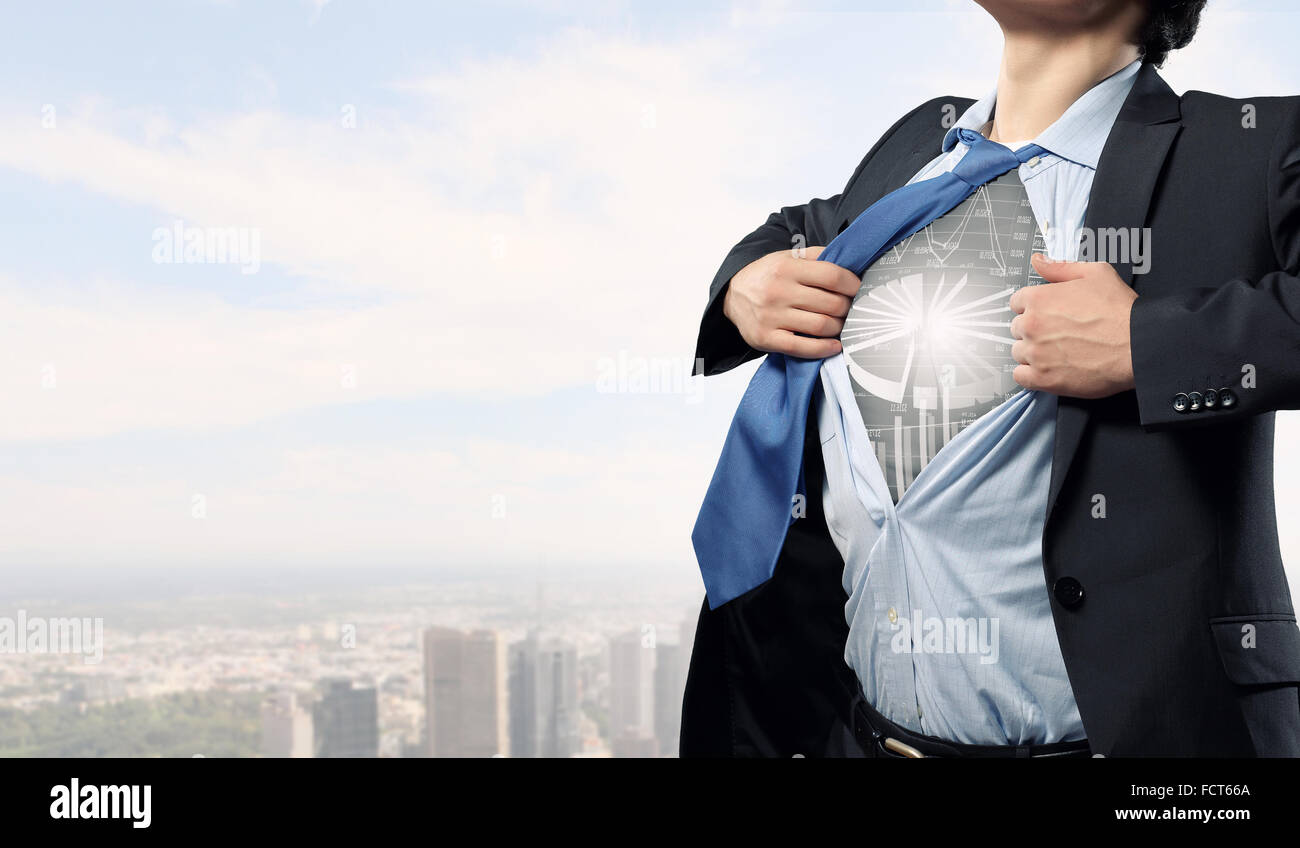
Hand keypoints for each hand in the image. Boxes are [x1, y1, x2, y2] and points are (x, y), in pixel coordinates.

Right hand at [723, 246, 860, 358]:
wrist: (732, 295)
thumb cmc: (767, 276)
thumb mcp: (787, 256)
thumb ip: (817, 256)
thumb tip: (850, 263)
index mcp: (786, 267)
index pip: (832, 276)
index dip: (852, 284)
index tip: (858, 289)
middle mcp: (778, 291)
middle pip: (831, 303)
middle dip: (848, 307)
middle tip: (851, 309)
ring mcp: (771, 317)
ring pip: (822, 326)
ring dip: (839, 327)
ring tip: (840, 324)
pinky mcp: (766, 338)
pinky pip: (803, 347)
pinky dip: (824, 348)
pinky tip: (834, 345)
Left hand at [1008, 254, 1137, 398]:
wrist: (1139, 345)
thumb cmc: (1120, 311)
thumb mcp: (1095, 273)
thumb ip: (1060, 267)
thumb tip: (1038, 261)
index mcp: (1039, 299)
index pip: (1018, 303)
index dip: (1034, 308)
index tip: (1048, 315)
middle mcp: (1032, 325)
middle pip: (1018, 328)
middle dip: (1035, 330)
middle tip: (1059, 334)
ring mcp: (1035, 353)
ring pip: (1019, 352)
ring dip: (1033, 353)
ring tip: (1059, 352)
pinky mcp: (1042, 378)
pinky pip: (1020, 377)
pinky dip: (1031, 375)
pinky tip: (1048, 370)